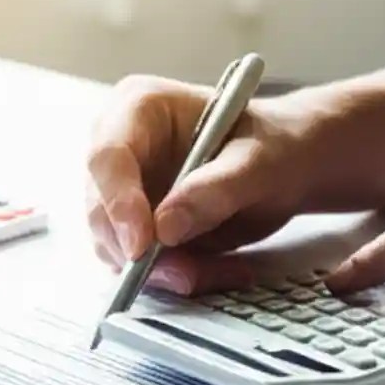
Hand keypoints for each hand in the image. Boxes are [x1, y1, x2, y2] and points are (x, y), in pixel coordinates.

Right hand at [85, 75, 321, 293]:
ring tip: (217, 270)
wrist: (285, 167)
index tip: (141, 246)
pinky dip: (175, 276)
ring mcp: (121, 192)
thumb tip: (166, 228)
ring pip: (115, 244)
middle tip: (183, 275)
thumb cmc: (271, 147)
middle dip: (138, 250)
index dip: (117, 202)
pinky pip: (138, 265)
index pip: (107, 156)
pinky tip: (216, 269)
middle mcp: (119, 150)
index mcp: (139, 108)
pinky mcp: (133, 228)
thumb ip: (215, 189)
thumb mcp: (258, 161)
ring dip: (161, 270)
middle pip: (100, 208)